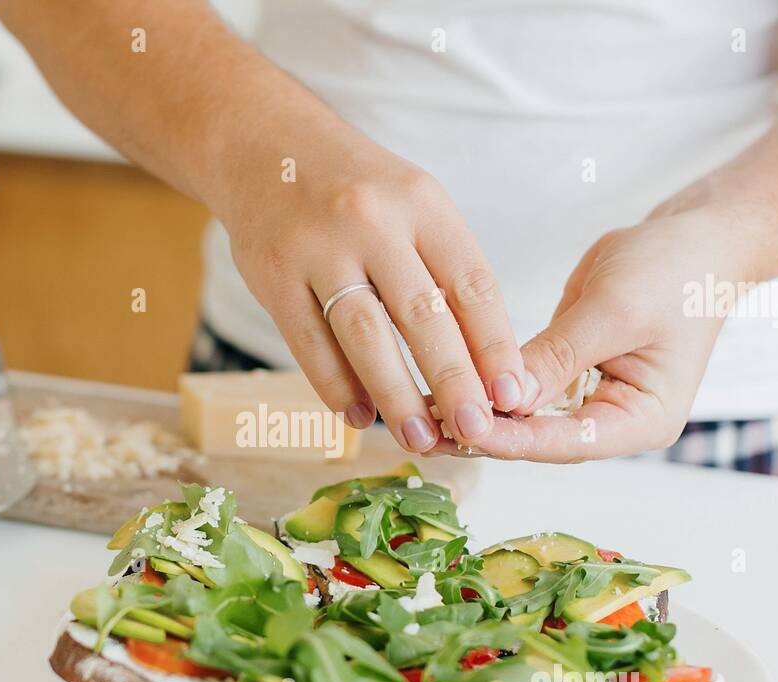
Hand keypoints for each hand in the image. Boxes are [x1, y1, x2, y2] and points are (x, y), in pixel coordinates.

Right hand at [218, 132, 528, 451]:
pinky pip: (308, 342)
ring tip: (419, 440)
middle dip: (453, 380)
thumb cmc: (356, 191)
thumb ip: (445, 272)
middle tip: (475, 431)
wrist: (264, 145)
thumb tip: (485, 365)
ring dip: (395, 396)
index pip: (471, 283)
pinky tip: (358, 416)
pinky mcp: (272, 275)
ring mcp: (317, 247)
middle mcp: (372, 221)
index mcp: (421, 203)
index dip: (495, 346)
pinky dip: (335, 386)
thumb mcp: (413, 205)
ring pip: (364, 334)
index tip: (513, 396)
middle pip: (421, 314)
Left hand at [432, 210, 741, 462]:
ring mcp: (588, 404)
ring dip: (474, 415)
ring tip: (417, 416)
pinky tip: (437, 389)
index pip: (566, 442)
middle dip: (483, 433)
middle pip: (538, 442)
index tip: (461, 428)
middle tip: (422, 429)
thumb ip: (558, 357)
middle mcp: (614, 424)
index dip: (512, 438)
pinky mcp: (566, 380)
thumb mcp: (614, 310)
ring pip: (522, 422)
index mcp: (641, 421)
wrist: (694, 240)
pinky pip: (519, 393)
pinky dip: (483, 389)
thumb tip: (504, 399)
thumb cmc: (672, 270)